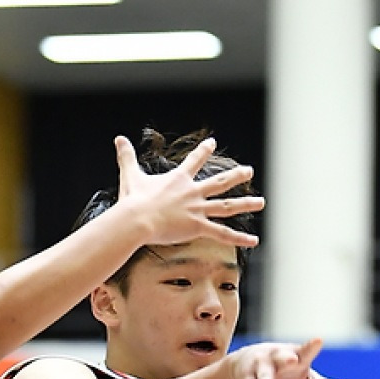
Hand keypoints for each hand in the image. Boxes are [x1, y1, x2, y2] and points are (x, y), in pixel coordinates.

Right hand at [112, 135, 263, 247]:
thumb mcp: (130, 175)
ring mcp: (197, 209)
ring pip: (227, 206)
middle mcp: (192, 192)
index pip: (194, 162)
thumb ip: (126, 156)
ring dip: (246, 204)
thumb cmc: (133, 200)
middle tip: (249, 171)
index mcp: (178, 180)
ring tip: (261, 203)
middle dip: (236, 175)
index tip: (213, 143)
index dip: (204, 151)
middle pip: (220, 182)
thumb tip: (118, 138)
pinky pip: (222, 234)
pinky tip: (254, 240)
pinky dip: (239, 238)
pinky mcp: (197, 227)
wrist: (137, 219)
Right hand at [229, 338, 350, 378]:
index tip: (318, 340)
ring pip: (264, 375)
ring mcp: (260, 365)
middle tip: (292, 360)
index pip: (306, 351)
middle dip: (286, 358)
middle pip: (282, 358)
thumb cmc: (284, 370)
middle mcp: (277, 357)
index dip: (311, 347)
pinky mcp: (246, 376)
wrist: (247, 362)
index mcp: (296, 356)